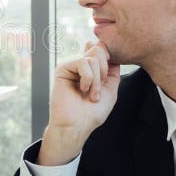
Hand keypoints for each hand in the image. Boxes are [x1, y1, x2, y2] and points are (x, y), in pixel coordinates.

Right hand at [37, 41, 120, 165]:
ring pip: (92, 58)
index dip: (110, 60)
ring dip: (97, 80)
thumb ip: (112, 70)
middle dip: (104, 70)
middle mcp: (82, 66)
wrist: (77, 125)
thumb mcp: (110, 90)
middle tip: (99, 88)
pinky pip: (82, 61)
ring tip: (91, 95)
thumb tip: (109, 53)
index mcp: (93, 70)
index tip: (108, 78)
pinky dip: (88, 78)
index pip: (104, 52)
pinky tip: (82, 89)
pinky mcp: (63, 68)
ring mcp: (72, 67)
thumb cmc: (92, 112)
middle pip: (99, 50)